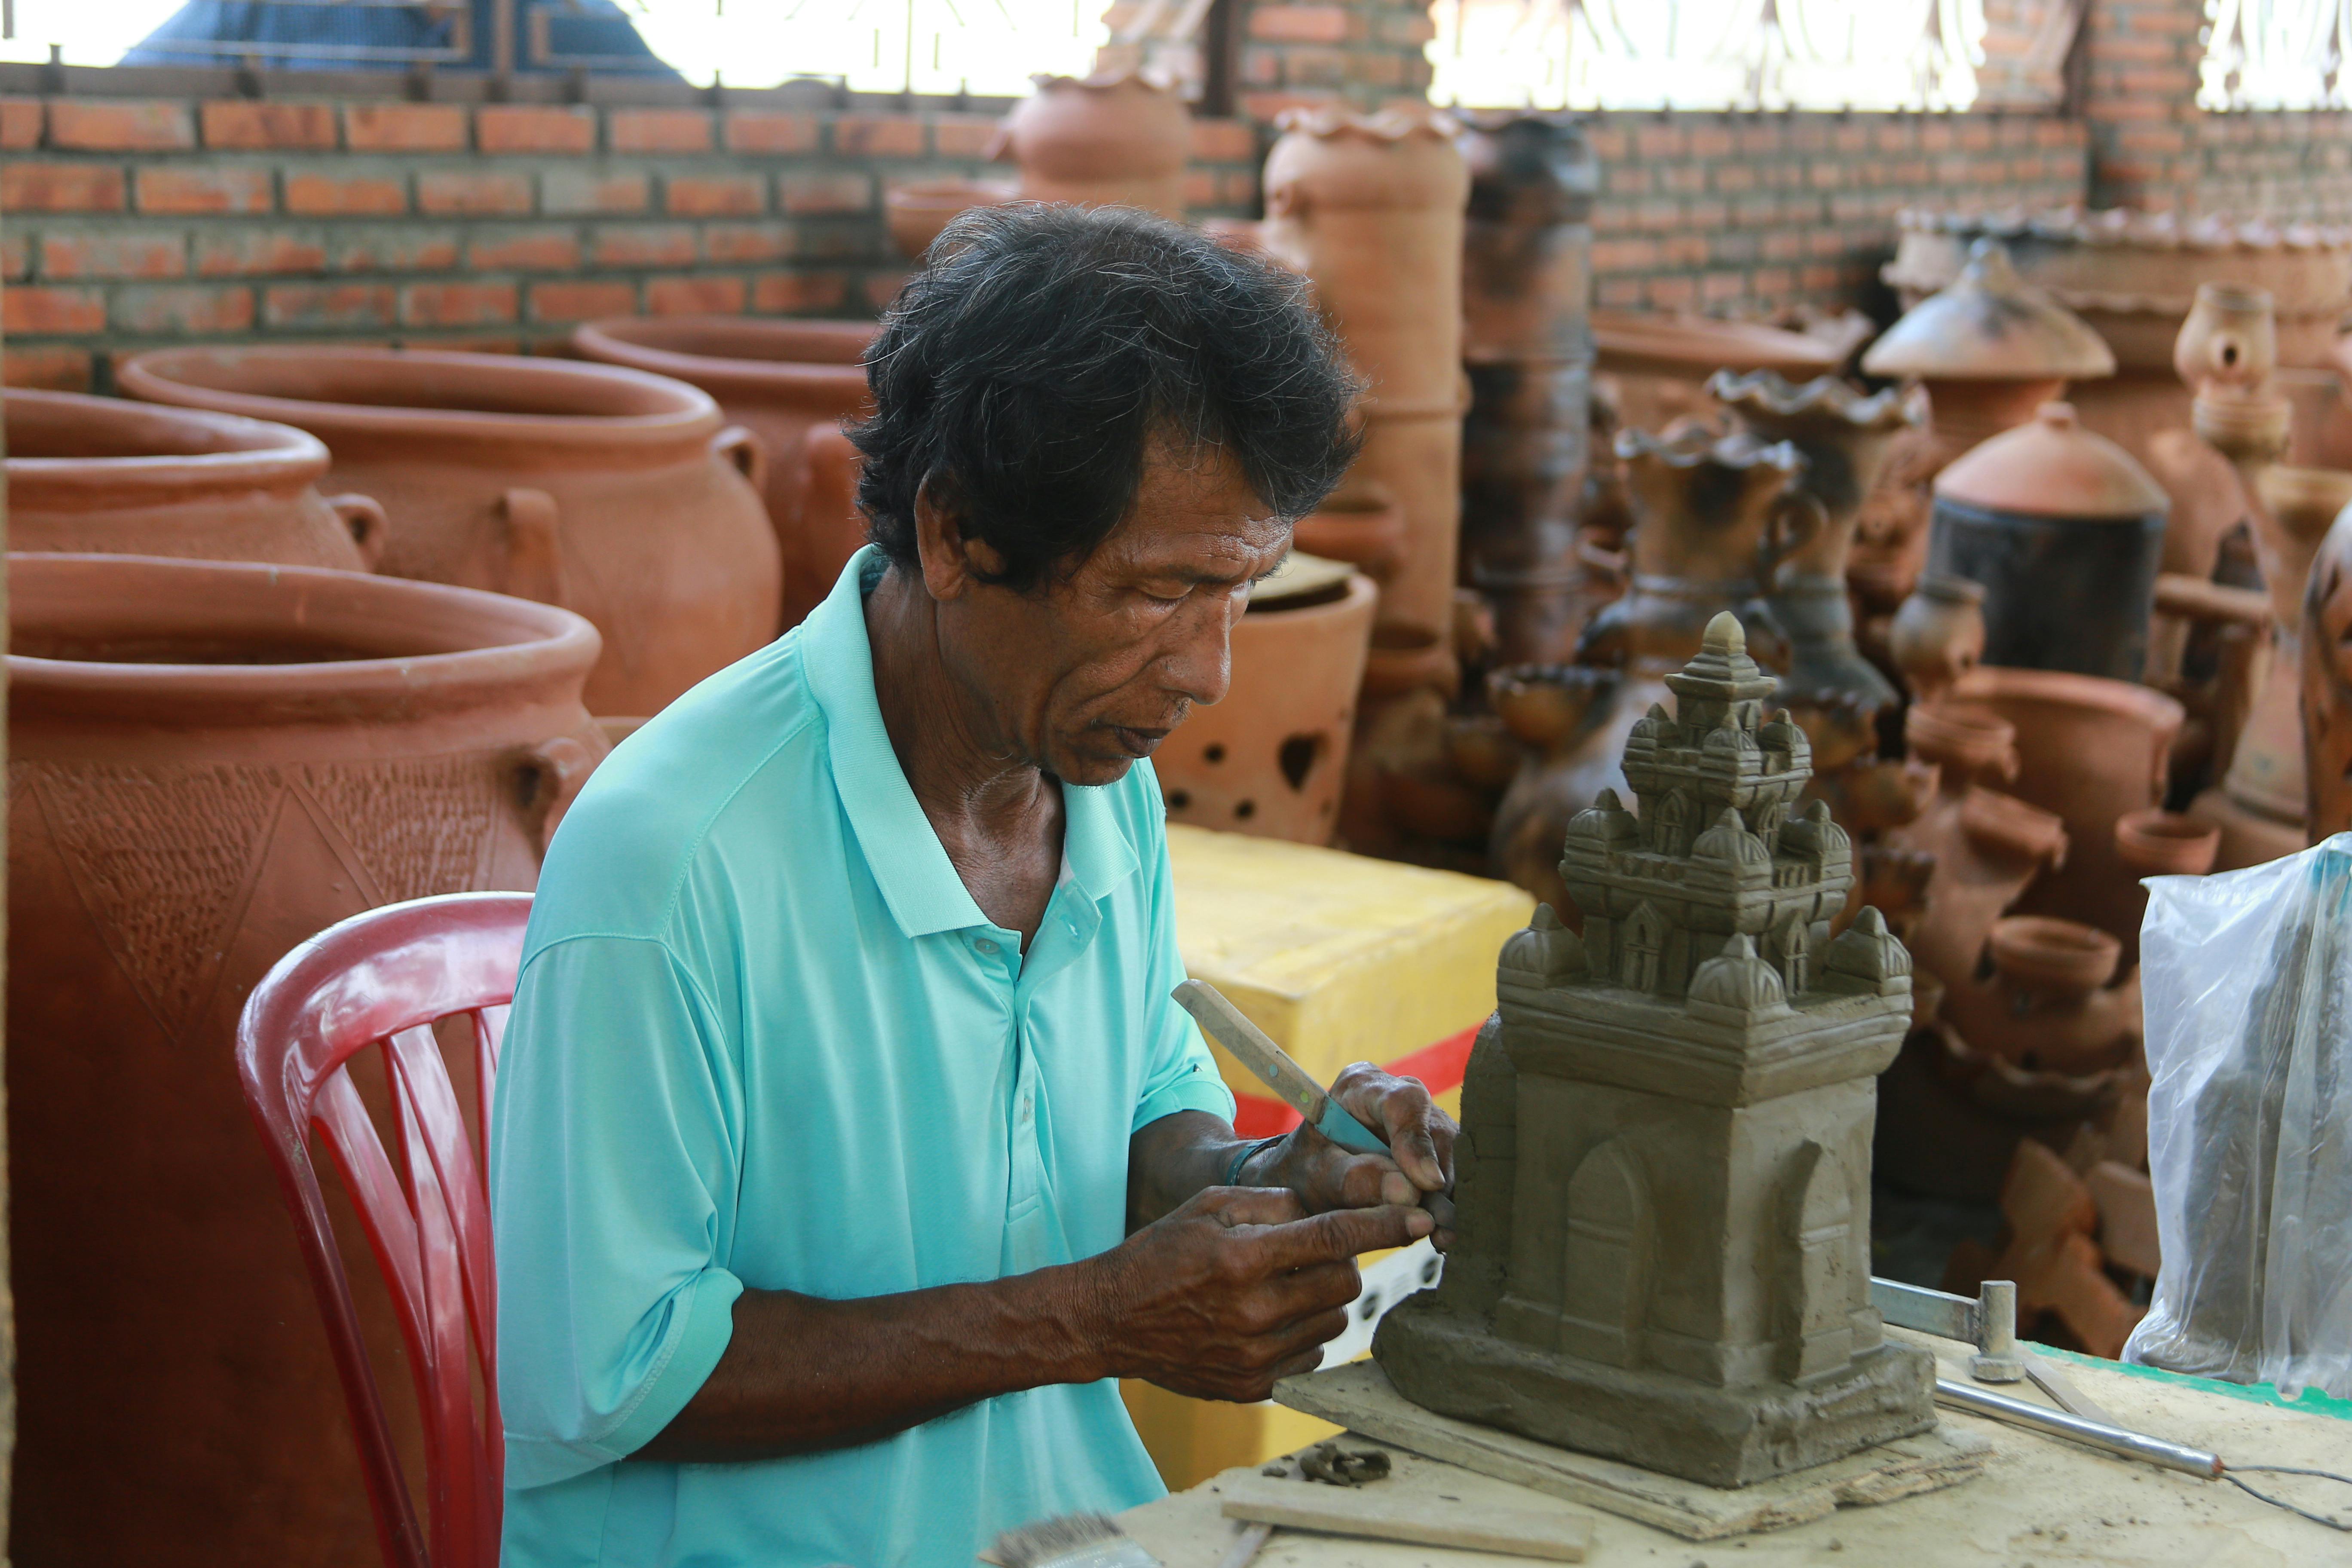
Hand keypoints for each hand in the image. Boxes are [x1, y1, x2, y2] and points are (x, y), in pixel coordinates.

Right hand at [1088, 1186, 1432, 1401]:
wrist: (1112, 1320)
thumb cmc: (1161, 1253)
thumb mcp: (1208, 1206)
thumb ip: (1272, 1202)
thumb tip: (1326, 1210)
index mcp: (1243, 1259)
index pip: (1333, 1237)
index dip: (1385, 1224)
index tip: (1423, 1218)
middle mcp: (1254, 1312)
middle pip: (1344, 1283)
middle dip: (1339, 1263)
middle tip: (1306, 1255)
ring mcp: (1255, 1357)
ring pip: (1333, 1322)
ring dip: (1321, 1300)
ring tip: (1279, 1288)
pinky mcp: (1253, 1387)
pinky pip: (1311, 1357)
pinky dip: (1302, 1335)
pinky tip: (1266, 1320)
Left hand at [1251, 1064, 1458, 1250]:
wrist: (1306, 1181)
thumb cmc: (1305, 1171)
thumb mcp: (1317, 1176)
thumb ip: (1354, 1180)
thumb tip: (1409, 1193)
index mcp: (1362, 1085)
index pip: (1403, 1102)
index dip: (1418, 1142)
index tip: (1427, 1183)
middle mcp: (1399, 1095)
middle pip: (1436, 1130)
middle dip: (1439, 1179)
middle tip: (1436, 1223)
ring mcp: (1423, 1121)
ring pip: (1453, 1154)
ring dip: (1449, 1197)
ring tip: (1442, 1235)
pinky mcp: (1437, 1149)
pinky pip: (1456, 1172)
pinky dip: (1451, 1204)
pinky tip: (1445, 1234)